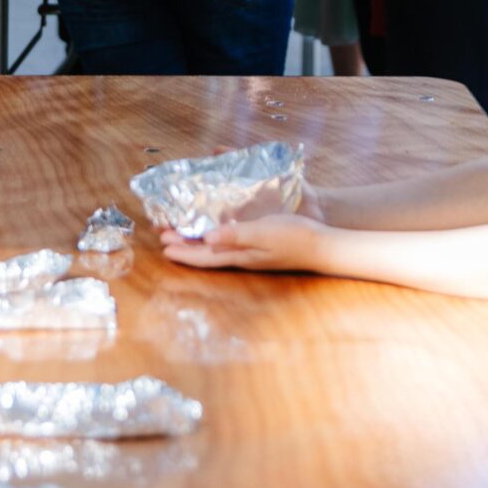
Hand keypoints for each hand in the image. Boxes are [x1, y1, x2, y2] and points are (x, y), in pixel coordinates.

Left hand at [159, 215, 333, 273]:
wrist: (323, 245)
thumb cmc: (295, 238)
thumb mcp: (263, 233)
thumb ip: (236, 235)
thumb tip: (207, 239)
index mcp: (240, 255)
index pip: (205, 257)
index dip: (183, 253)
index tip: (163, 246)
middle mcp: (242, 256)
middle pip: (206, 254)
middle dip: (184, 246)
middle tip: (164, 235)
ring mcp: (251, 252)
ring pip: (216, 248)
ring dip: (196, 241)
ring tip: (180, 232)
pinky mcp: (260, 244)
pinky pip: (229, 242)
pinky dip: (215, 236)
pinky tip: (215, 229)